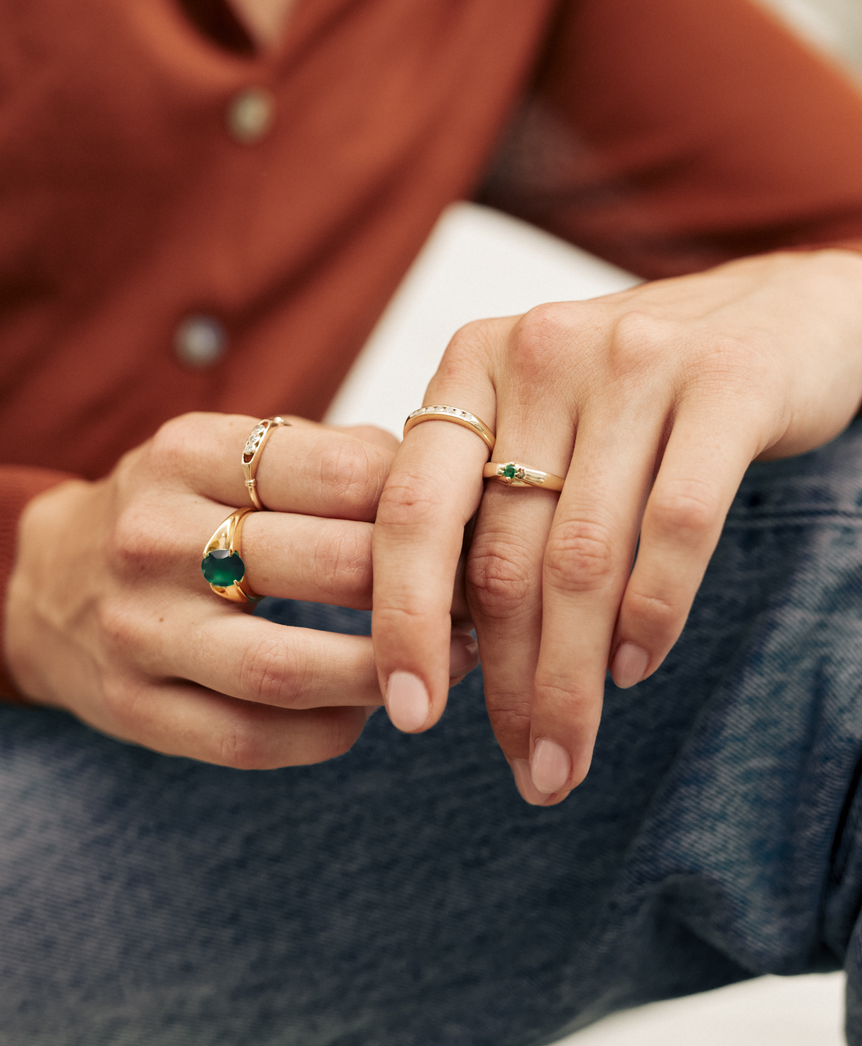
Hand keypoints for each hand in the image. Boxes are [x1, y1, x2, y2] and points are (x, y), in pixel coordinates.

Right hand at [4, 412, 476, 765]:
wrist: (48, 577)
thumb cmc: (179, 509)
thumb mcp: (231, 454)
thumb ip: (333, 459)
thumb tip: (453, 486)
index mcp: (191, 453)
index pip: (340, 474)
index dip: (427, 509)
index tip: (480, 533)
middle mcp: (155, 535)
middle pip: (326, 567)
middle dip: (425, 595)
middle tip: (482, 606)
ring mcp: (137, 628)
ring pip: (288, 669)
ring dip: (386, 674)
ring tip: (448, 666)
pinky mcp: (132, 707)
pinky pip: (249, 739)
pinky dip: (327, 734)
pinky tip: (366, 711)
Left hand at [371, 249, 861, 802]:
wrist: (782, 310)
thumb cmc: (641, 388)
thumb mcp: (543, 418)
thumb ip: (489, 499)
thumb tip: (448, 642)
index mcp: (473, 363)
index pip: (413, 510)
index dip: (403, 623)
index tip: (410, 717)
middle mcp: (540, 352)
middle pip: (501, 554)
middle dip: (507, 682)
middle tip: (524, 767)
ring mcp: (634, 362)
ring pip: (582, 558)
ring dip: (572, 678)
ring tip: (568, 753)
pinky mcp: (726, 385)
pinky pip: (676, 527)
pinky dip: (653, 614)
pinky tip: (636, 668)